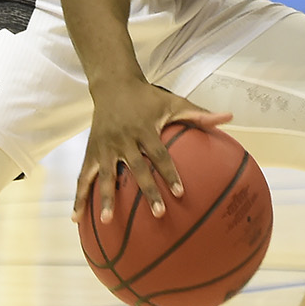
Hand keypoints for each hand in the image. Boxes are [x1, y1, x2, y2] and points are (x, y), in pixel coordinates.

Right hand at [74, 78, 231, 224]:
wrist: (113, 85)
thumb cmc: (147, 97)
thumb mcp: (173, 102)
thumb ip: (199, 114)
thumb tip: (228, 118)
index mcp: (145, 130)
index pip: (160, 155)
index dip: (169, 173)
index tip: (180, 193)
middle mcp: (124, 140)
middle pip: (136, 169)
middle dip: (147, 191)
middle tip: (157, 214)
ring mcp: (105, 147)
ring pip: (105, 176)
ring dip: (105, 198)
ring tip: (106, 221)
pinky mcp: (91, 151)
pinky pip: (83, 177)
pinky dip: (78, 197)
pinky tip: (76, 218)